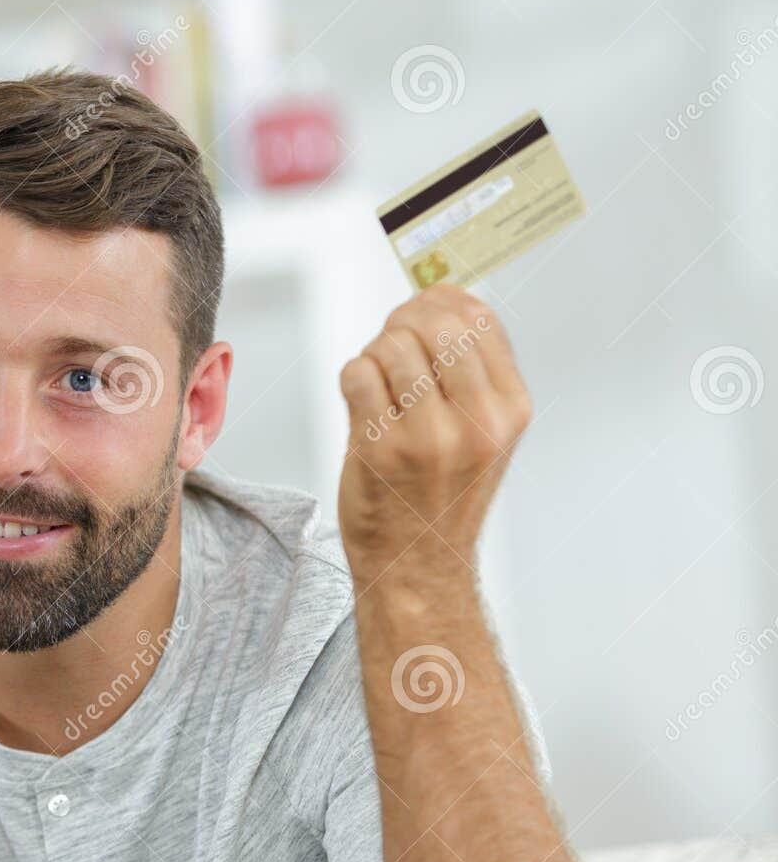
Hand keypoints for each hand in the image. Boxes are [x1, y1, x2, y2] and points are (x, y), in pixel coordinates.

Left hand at [336, 283, 530, 590]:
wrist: (416, 564)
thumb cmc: (441, 493)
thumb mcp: (483, 431)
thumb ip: (470, 369)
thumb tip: (439, 296)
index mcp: (510, 409)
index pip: (479, 318)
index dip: (440, 302)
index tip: (420, 316)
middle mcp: (477, 422)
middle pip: (436, 323)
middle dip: (403, 322)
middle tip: (391, 346)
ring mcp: (428, 437)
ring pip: (391, 345)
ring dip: (373, 354)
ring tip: (377, 385)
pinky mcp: (380, 450)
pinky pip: (356, 374)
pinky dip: (351, 378)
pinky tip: (362, 404)